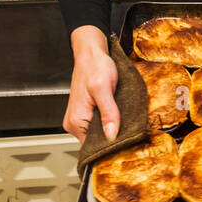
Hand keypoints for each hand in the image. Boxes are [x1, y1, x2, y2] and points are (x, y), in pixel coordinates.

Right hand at [63, 26, 119, 143]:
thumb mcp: (104, 88)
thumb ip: (109, 113)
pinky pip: (97, 125)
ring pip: (98, 134)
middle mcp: (74, 124)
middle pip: (96, 142)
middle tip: (128, 128)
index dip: (110, 145)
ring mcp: (78, 120)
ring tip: (121, 119)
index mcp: (76, 121)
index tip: (125, 141)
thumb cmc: (95, 66)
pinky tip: (115, 115)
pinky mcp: (84, 115)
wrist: (91, 54)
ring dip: (111, 128)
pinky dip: (108, 122)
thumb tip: (112, 134)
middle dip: (112, 136)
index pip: (93, 147)